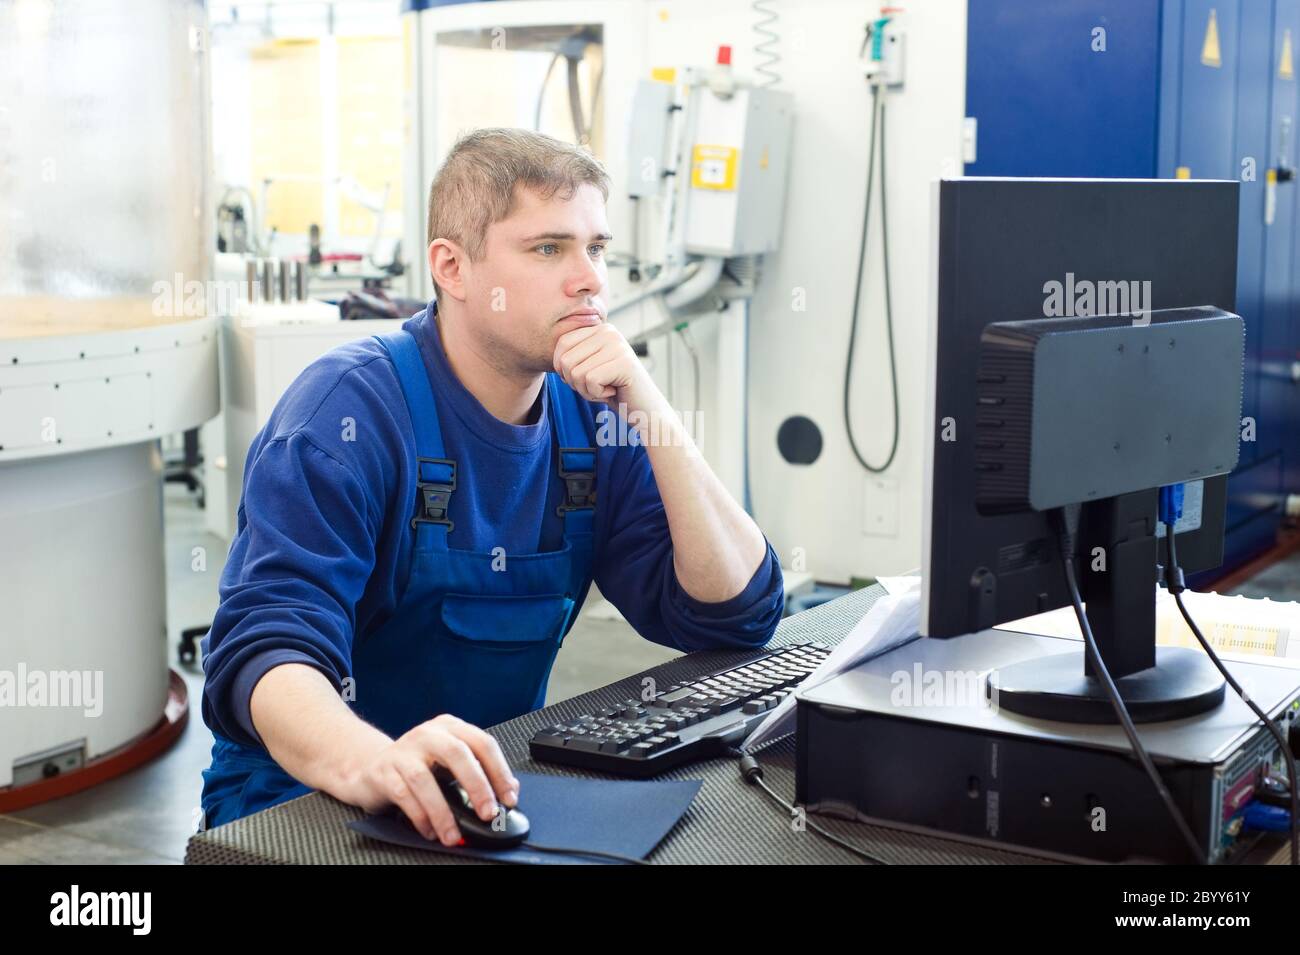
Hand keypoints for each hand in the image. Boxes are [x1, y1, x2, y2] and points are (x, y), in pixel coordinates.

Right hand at [341, 714, 518, 845]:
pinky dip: (420, 816)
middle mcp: (428, 734)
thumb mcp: (449, 762)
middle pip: (457, 754)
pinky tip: (430, 831)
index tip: (509, 798)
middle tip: (488, 813)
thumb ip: (476, 771)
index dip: (499, 771)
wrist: (370, 766)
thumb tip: (508, 791)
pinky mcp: (383, 772)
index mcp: (450, 727)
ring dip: (443, 811)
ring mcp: (403, 751)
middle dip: (477, 786)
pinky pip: (403, 796)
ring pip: (425, 779)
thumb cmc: (417, 765)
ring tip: (454, 834)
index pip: (482, 743)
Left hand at [553, 322, 658, 411]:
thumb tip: (549, 353)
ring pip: (576, 372)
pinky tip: (614, 392)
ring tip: (606, 389)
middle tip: (597, 386)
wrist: (644, 410)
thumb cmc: (613, 390)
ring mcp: (617, 345)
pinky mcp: (623, 362)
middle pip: (566, 360)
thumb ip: (573, 356)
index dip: (564, 369)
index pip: (562, 344)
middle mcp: (609, 332)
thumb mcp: (589, 368)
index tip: (585, 379)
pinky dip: (597, 395)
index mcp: (599, 329)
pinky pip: (589, 382)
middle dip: (575, 382)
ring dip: (586, 390)